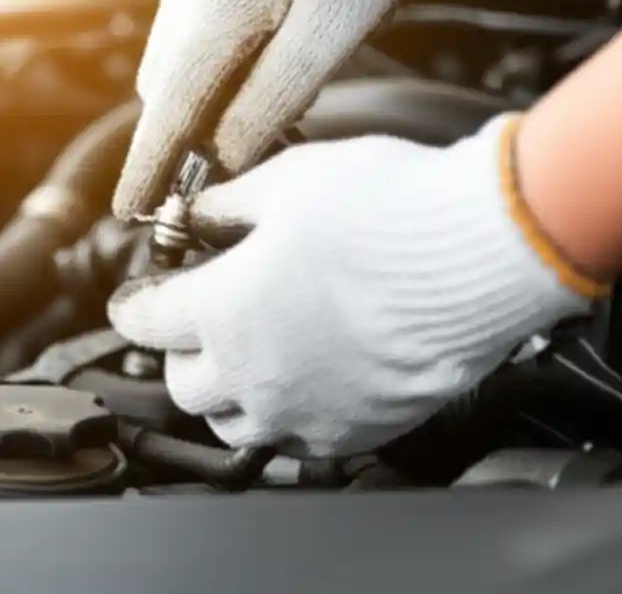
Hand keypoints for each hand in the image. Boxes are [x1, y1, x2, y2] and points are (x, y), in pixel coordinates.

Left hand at [108, 117, 594, 456]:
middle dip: (182, 348)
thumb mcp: (287, 181)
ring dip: (228, 391)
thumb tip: (197, 216)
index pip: (145, 322)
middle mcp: (253, 376)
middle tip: (202, 318)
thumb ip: (225, 206)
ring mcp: (304, 412)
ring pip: (234, 422)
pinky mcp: (354, 431)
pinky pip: (297, 440)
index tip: (143, 296)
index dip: (137, 302)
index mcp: (222, 312)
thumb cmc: (392, 212)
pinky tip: (306, 376)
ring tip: (251, 353)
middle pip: (183, 383)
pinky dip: (287, 413)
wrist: (484, 255)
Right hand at [114, 0, 436, 218]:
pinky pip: (191, 24)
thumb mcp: (331, 32)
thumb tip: (224, 156)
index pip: (165, 112)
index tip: (130, 211)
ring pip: (175, 56)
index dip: (148, 168)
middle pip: (163, 88)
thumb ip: (272, 99)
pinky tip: (259, 63)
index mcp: (214, 9)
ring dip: (198, 97)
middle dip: (178, 136)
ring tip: (256, 118)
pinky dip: (210, 60)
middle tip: (214, 176)